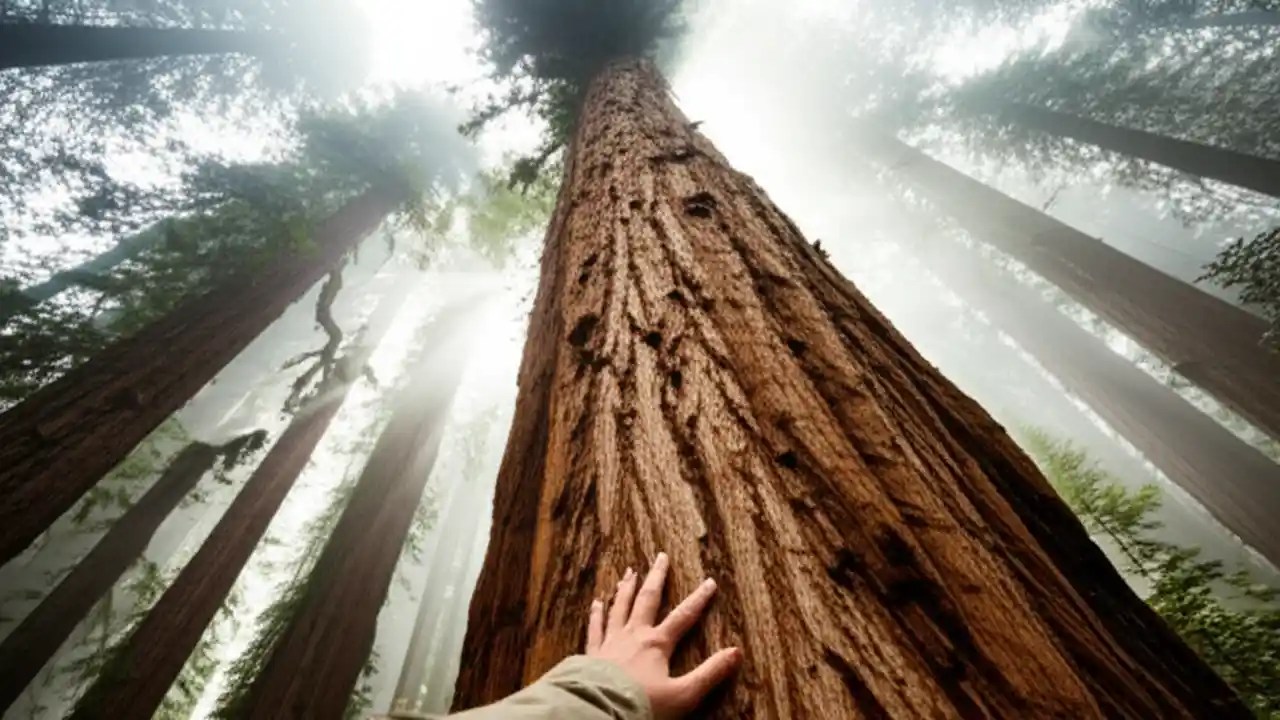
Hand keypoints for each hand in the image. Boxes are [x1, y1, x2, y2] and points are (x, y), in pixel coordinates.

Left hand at [585, 552, 742, 718]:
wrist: (600, 711)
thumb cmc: (643, 705)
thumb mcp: (684, 693)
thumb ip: (710, 673)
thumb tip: (736, 652)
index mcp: (657, 644)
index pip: (683, 616)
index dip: (699, 599)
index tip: (710, 582)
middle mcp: (634, 636)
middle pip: (647, 600)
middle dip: (656, 578)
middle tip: (661, 557)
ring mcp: (611, 642)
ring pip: (619, 607)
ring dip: (626, 589)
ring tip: (630, 572)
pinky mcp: (592, 653)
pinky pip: (595, 628)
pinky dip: (597, 614)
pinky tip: (597, 602)